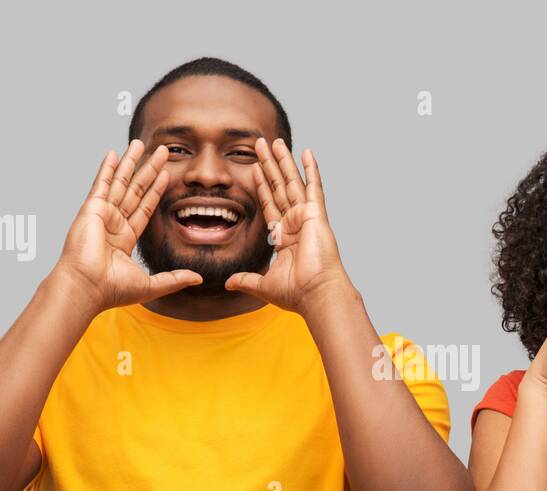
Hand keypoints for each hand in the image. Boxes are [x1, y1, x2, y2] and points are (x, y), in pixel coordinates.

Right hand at [52, 140, 202, 313]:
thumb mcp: (151, 285)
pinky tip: (114, 154)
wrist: (87, 287)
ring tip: (140, 143)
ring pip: (120, 182)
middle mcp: (113, 223)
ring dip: (131, 162)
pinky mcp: (91, 209)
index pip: (145, 207)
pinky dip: (108, 168)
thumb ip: (175, 278)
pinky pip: (102, 184)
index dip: (156, 190)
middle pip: (135, 189)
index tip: (166, 174)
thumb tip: (198, 279)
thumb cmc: (112, 290)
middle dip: (149, 169)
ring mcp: (102, 214)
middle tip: (161, 150)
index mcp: (125, 238)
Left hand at [224, 138, 352, 314]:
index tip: (254, 168)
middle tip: (260, 144)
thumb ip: (246, 280)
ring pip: (292, 182)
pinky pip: (313, 187)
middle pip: (279, 187)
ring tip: (275, 141)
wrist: (316, 294)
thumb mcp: (263, 285)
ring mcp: (307, 217)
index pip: (270, 204)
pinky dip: (311, 170)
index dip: (261, 185)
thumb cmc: (296, 293)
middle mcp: (296, 223)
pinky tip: (307, 153)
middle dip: (269, 165)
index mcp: (285, 236)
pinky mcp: (317, 215)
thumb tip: (229, 284)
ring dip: (283, 161)